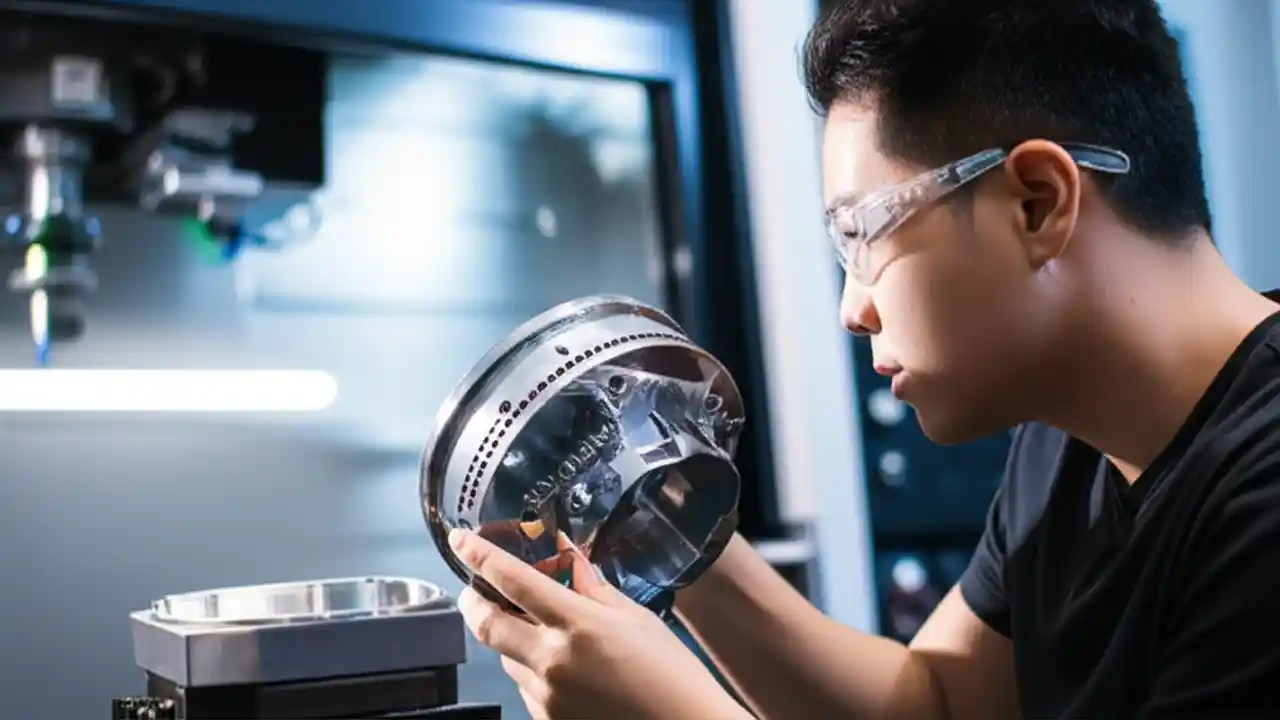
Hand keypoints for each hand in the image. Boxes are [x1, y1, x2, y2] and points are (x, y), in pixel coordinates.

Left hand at [450, 528, 747, 719]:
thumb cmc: (672, 675)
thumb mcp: (636, 620)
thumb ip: (592, 588)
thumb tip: (567, 556)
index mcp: (577, 626)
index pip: (512, 582)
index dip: (480, 556)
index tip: (461, 540)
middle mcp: (551, 663)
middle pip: (485, 625)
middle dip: (472, 602)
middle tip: (474, 589)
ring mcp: (545, 697)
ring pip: (505, 658)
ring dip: (511, 639)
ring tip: (543, 633)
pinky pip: (526, 687)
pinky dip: (534, 671)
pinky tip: (565, 669)